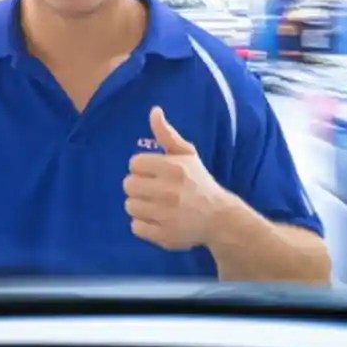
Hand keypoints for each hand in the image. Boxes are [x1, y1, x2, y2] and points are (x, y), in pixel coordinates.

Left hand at [123, 106, 237, 250]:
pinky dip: (144, 224)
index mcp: (173, 168)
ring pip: (129, 206)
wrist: (219, 217)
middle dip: (139, 186)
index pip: (134, 163)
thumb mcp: (186, 154)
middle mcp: (168, 191)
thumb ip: (166, 134)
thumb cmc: (198, 182)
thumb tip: (154, 111)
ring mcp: (165, 215)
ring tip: (156, 205)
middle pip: (128, 185)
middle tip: (154, 190)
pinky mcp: (163, 235)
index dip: (143, 168)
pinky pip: (135, 227)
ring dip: (140, 205)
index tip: (155, 173)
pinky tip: (158, 220)